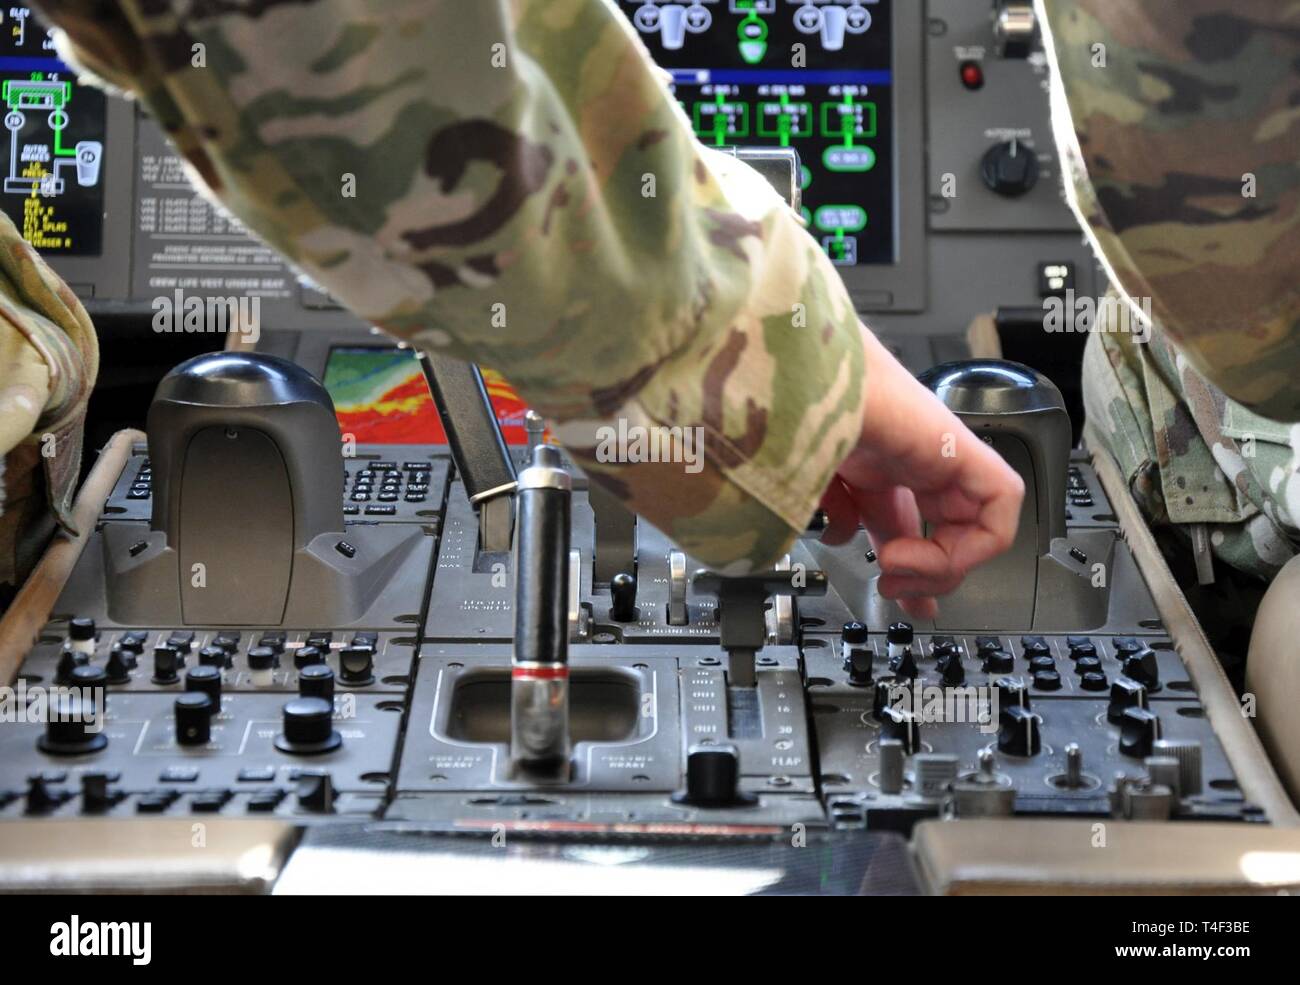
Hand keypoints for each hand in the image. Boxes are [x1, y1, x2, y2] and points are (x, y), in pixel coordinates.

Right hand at [820, 328, 1024, 619]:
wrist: (799, 386)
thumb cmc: (793, 423)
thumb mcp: (812, 486)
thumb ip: (832, 512)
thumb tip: (839, 536)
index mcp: (879, 468)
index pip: (913, 527)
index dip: (914, 571)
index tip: (897, 597)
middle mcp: (916, 464)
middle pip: (949, 535)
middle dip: (928, 577)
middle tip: (894, 587)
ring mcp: (941, 456)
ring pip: (980, 526)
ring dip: (941, 566)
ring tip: (896, 565)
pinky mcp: (962, 450)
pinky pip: (1001, 503)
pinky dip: (972, 542)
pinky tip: (923, 550)